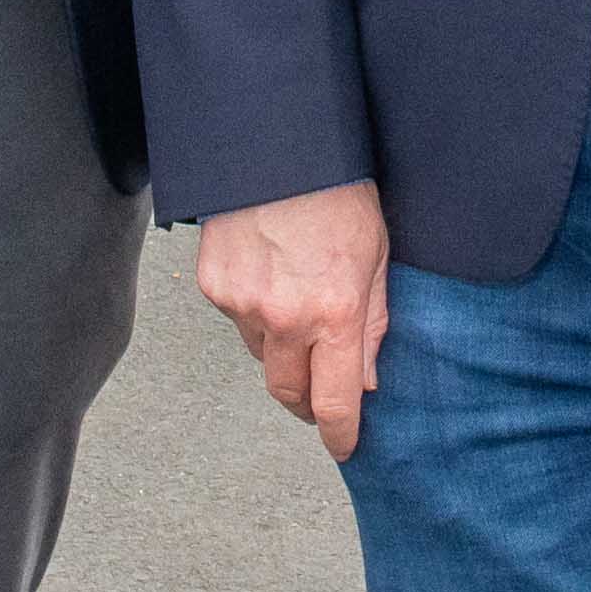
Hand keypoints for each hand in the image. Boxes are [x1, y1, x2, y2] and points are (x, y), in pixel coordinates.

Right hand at [196, 181, 391, 458]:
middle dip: (306, 404)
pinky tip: (271, 276)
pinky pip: (236, 319)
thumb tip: (366, 380)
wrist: (277, 145)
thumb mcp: (377, 258)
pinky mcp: (213, 285)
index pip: (335, 401)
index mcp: (333, 313)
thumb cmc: (337, 192)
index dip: (340, 434)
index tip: (344, 446)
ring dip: (282, 350)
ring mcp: (242, 303)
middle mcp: (284, 317)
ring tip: (299, 307)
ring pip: (262, 354)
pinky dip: (255, 311)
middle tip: (321, 398)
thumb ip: (373, 325)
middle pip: (288, 393)